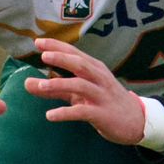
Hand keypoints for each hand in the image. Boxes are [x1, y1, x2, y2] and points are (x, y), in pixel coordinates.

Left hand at [26, 39, 145, 144]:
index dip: (57, 46)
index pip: (74, 53)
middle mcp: (99, 79)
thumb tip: (27, 83)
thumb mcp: (80, 93)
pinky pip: (82, 112)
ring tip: (41, 85)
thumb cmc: (104, 102)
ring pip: (80, 86)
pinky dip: (65, 113)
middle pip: (80, 64)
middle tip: (43, 56)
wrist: (136, 121)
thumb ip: (55, 88)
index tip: (38, 42)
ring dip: (60, 84)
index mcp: (94, 69)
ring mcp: (101, 96)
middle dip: (62, 58)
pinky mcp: (102, 114)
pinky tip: (50, 115)